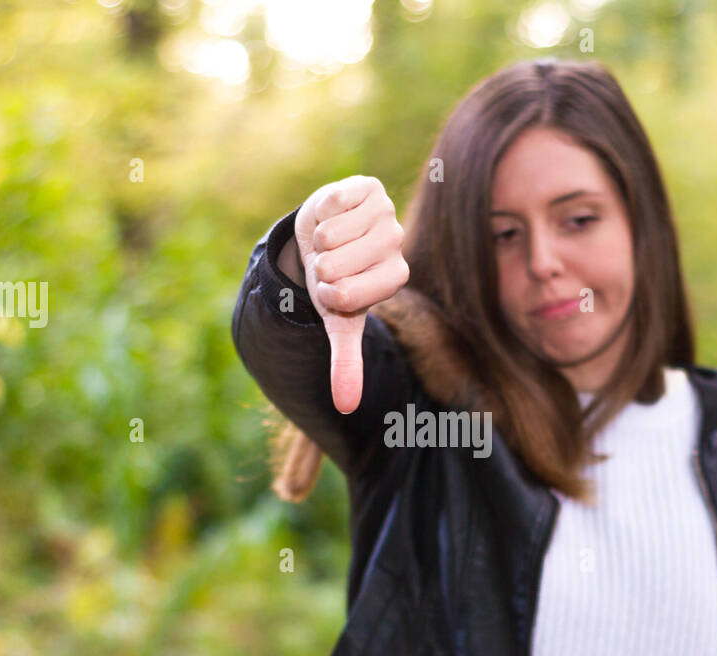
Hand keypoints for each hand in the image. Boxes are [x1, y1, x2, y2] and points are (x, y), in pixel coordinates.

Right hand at [292, 175, 408, 414]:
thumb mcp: (338, 322)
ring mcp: (386, 213)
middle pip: (336, 266)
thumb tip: (345, 406)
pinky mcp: (368, 187)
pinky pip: (332, 204)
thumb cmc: (334, 280)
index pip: (349, 296)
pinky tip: (331, 215)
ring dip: (319, 241)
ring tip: (330, 241)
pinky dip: (320, 213)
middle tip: (330, 262)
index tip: (333, 290)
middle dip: (321, 268)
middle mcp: (397, 243)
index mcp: (395, 277)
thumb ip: (345, 363)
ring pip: (332, 236)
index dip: (328, 294)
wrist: (322, 235)